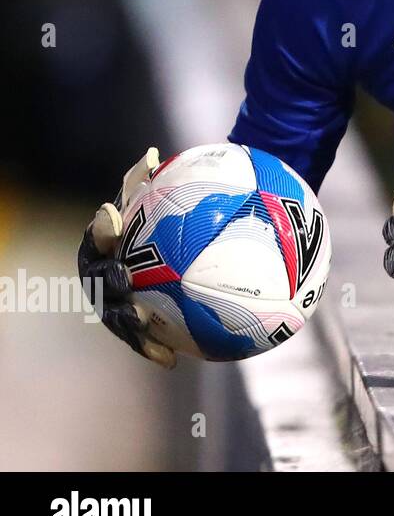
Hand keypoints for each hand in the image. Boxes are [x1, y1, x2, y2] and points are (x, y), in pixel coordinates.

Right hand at [75, 147, 176, 367]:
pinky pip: (144, 338)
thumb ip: (151, 184)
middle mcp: (102, 274)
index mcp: (105, 245)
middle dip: (109, 282)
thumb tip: (150, 156)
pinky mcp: (136, 324)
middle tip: (125, 279)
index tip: (111, 218)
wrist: (173, 251)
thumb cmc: (165, 220)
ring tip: (144, 327)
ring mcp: (115, 302)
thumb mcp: (161, 200)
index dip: (102, 228)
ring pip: (116, 316)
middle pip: (99, 280)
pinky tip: (172, 360)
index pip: (98, 235)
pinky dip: (154, 349)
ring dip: (128, 324)